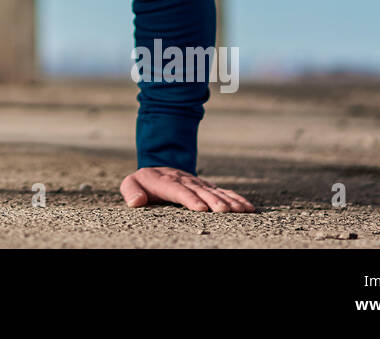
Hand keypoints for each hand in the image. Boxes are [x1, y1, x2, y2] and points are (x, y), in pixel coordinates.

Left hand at [120, 166, 253, 211]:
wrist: (158, 166)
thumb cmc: (143, 181)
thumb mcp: (131, 183)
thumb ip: (131, 190)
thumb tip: (136, 201)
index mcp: (165, 181)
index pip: (178, 190)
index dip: (190, 199)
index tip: (201, 209)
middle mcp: (184, 180)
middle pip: (200, 191)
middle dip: (213, 201)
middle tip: (225, 211)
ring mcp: (197, 183)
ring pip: (214, 191)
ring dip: (229, 200)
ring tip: (242, 210)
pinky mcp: (206, 187)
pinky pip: (223, 192)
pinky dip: (236, 198)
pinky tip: (248, 207)